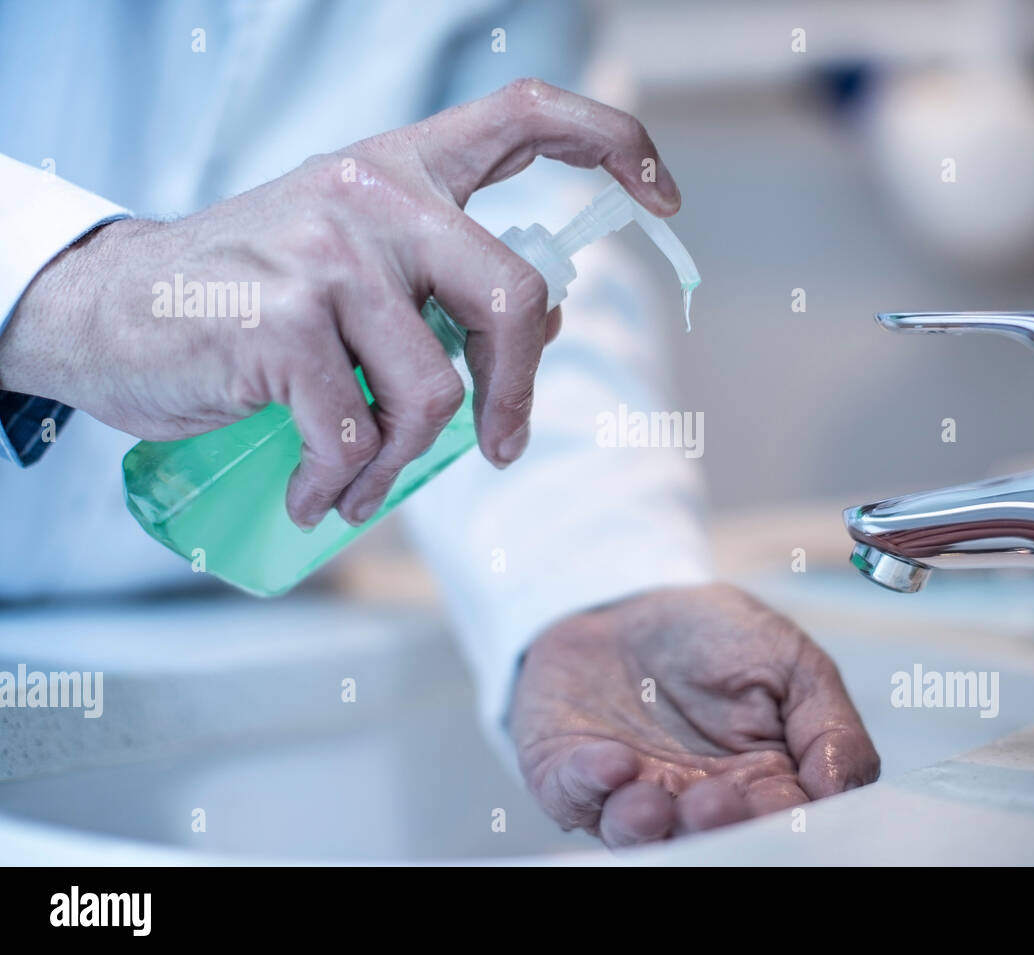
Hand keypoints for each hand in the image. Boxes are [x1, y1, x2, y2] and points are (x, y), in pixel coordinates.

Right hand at [0, 79, 678, 527]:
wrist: (109, 308)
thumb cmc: (244, 296)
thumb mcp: (353, 266)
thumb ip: (444, 286)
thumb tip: (552, 331)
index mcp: (401, 169)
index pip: (525, 119)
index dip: (611, 145)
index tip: (663, 194)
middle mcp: (372, 193)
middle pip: (516, 294)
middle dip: (519, 391)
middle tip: (499, 447)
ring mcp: (327, 252)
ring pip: (435, 388)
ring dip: (403, 464)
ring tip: (361, 486)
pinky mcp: (282, 320)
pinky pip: (357, 433)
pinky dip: (345, 483)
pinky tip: (318, 493)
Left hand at [511, 583, 879, 846]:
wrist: (634, 600)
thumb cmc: (718, 636)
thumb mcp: (793, 662)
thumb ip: (828, 725)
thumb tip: (838, 790)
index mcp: (759, 786)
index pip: (778, 821)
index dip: (781, 820)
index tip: (783, 803)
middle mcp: (694, 802)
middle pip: (705, 838)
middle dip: (709, 827)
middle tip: (715, 802)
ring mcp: (630, 793)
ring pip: (635, 833)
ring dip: (642, 823)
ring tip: (651, 802)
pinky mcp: (569, 773)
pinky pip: (574, 794)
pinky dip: (589, 783)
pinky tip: (610, 762)